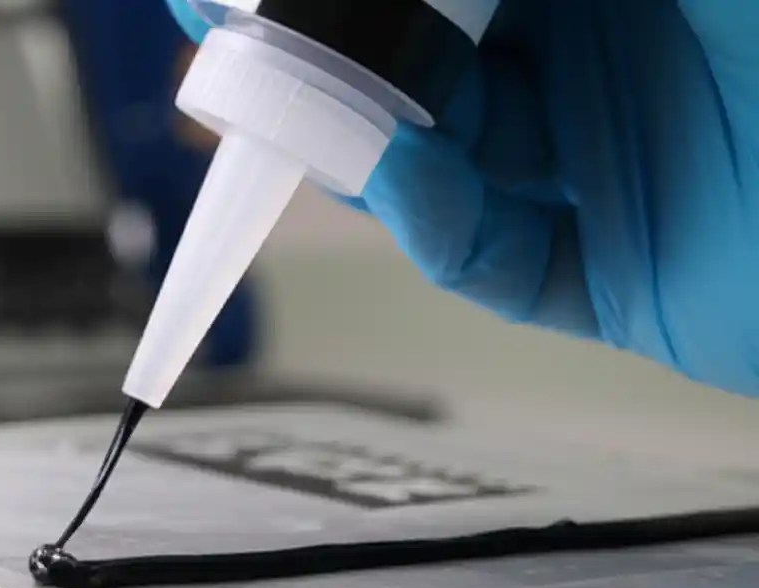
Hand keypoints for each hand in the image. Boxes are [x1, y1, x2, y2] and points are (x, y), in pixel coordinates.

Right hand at [167, 1, 758, 396]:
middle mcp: (595, 61)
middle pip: (418, 60)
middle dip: (328, 54)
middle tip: (246, 43)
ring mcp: (601, 170)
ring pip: (435, 160)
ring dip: (364, 142)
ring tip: (315, 119)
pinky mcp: (610, 273)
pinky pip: (496, 261)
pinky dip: (440, 231)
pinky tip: (418, 185)